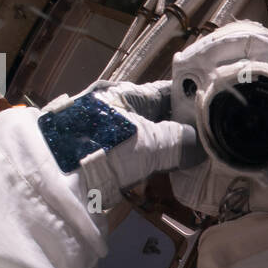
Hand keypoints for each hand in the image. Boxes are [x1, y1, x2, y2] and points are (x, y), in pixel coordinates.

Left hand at [40, 80, 204, 209]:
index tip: (215, 113)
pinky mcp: (97, 155)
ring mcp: (104, 131)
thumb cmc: (104, 147)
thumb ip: (181, 142)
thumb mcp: (150, 143)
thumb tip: (202, 145)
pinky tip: (167, 172)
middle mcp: (113, 106)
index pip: (167, 91)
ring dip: (167, 148)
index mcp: (125, 92)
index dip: (192, 101)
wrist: (52, 175)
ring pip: (146, 136)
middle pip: (156, 115)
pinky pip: (134, 155)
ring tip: (194, 159)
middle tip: (209, 141)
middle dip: (182, 128)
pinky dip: (151, 162)